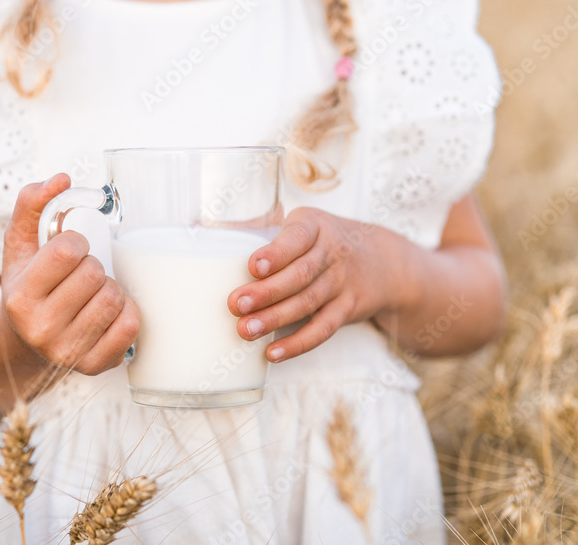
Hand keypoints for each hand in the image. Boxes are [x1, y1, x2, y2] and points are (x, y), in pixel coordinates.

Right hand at [0, 173, 139, 375]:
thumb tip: (61, 178)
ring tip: (91, 296)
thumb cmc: (30, 284)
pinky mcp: (96, 366)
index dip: (75, 243)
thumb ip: (32, 204)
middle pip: (94, 273)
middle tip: (78, 278)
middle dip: (92, 267)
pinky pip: (131, 325)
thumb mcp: (20, 245)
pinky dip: (127, 312)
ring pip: (114, 298)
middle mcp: (40, 329)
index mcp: (19, 297)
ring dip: (109, 289)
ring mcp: (68, 352)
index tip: (68, 254)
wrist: (27, 342)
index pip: (68, 251)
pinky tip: (108, 314)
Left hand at [227, 207, 401, 362]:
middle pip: (299, 275)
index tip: (253, 266)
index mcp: (314, 226)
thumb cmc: (321, 241)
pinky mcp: (348, 309)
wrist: (382, 261)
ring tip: (245, 330)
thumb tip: (195, 226)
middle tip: (236, 305)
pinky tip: (272, 352)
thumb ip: (253, 227)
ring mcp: (342, 283)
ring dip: (275, 319)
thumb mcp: (299, 225)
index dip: (275, 253)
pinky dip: (298, 343)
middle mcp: (332, 252)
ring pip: (308, 303)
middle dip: (266, 292)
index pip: (296, 238)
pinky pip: (323, 329)